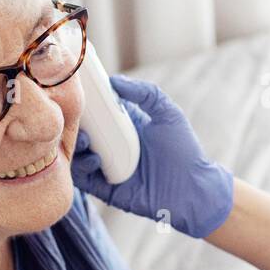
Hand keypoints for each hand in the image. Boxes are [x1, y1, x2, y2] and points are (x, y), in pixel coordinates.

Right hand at [71, 74, 233, 237]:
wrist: (194, 190)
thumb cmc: (185, 151)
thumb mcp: (168, 114)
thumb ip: (146, 93)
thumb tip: (115, 80)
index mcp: (125, 127)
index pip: (97, 112)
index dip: (85, 104)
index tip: (75, 94)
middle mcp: (113, 146)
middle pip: (82, 132)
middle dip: (75, 125)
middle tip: (75, 119)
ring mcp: (107, 167)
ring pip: (78, 154)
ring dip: (76, 146)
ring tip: (86, 141)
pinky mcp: (105, 189)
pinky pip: (83, 179)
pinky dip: (81, 168)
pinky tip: (94, 160)